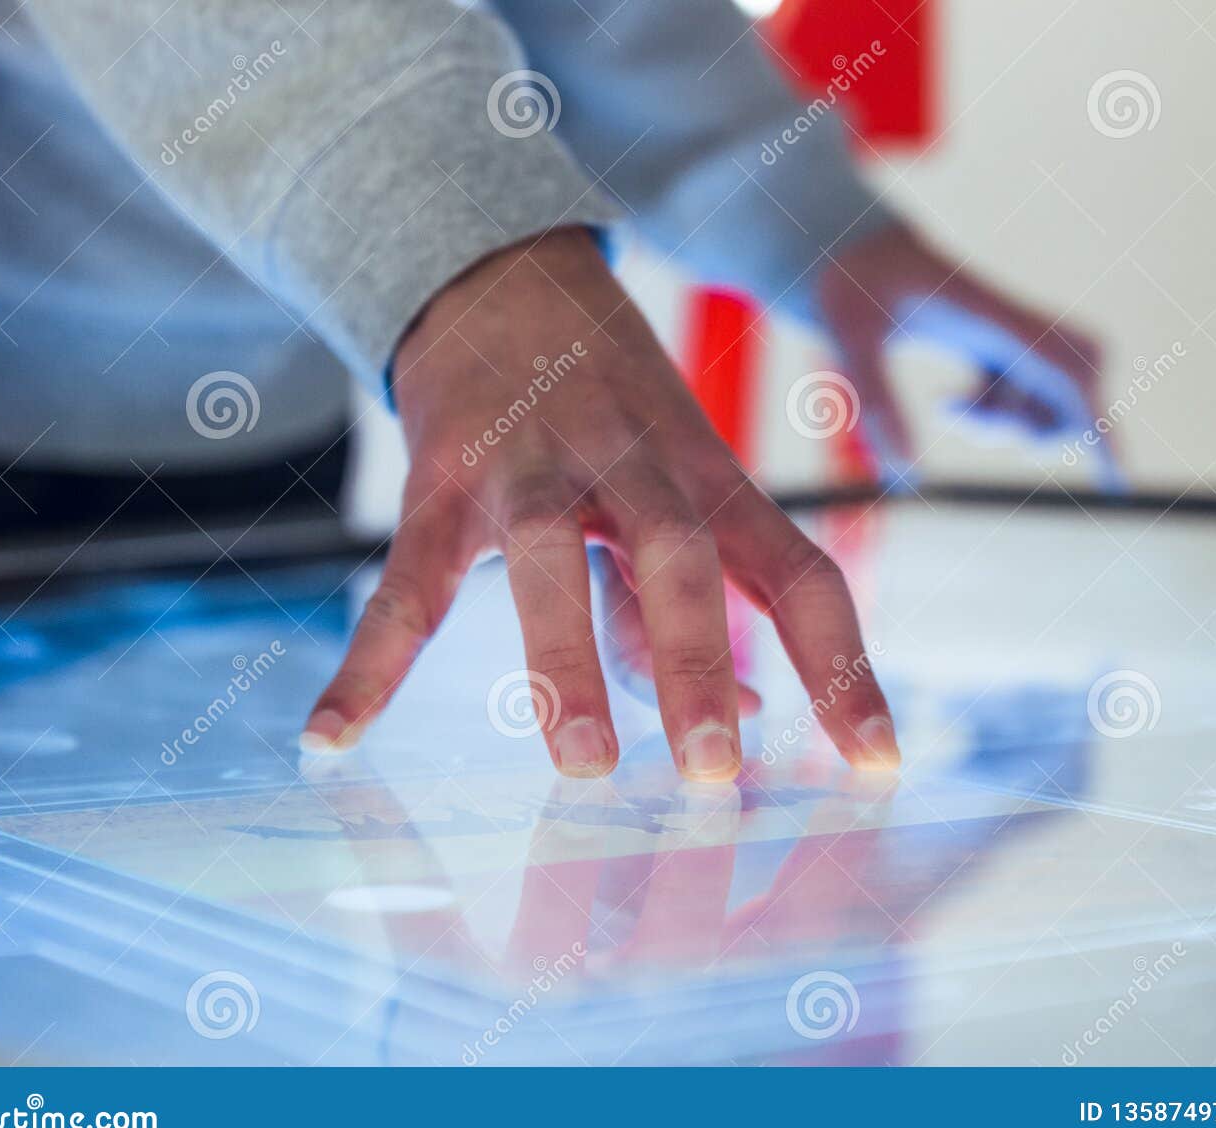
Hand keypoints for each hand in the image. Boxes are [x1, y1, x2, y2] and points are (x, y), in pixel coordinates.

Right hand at [301, 228, 899, 780]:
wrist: (503, 269)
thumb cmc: (609, 405)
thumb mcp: (673, 479)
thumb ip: (696, 599)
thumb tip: (752, 709)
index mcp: (710, 474)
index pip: (800, 573)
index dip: (844, 668)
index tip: (881, 765)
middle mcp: (634, 464)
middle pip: (679, 556)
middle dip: (697, 661)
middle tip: (712, 770)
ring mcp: (532, 466)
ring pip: (550, 558)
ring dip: (566, 659)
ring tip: (581, 761)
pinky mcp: (442, 479)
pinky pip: (409, 578)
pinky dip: (371, 660)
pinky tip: (334, 736)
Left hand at [818, 223, 1105, 473]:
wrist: (846, 243)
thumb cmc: (847, 280)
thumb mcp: (849, 338)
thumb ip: (875, 401)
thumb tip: (906, 478)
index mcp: (990, 313)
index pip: (1066, 368)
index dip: (1096, 421)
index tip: (1116, 478)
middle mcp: (1012, 323)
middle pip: (1077, 385)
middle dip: (1041, 425)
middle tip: (969, 418)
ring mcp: (1009, 334)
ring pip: (1046, 399)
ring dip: (1006, 424)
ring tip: (947, 407)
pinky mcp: (996, 346)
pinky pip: (1021, 396)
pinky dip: (994, 415)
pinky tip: (950, 402)